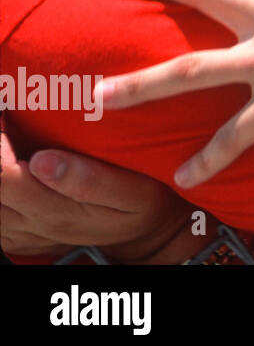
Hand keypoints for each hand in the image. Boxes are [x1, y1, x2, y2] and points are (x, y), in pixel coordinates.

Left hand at [1, 131, 188, 260]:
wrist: (146, 237)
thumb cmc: (142, 203)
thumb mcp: (133, 193)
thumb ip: (91, 180)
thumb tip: (41, 161)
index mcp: (57, 211)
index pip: (3, 176)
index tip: (6, 108)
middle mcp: (33, 223)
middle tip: (6, 115)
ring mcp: (23, 231)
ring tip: (8, 136)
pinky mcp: (19, 233)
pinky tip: (11, 163)